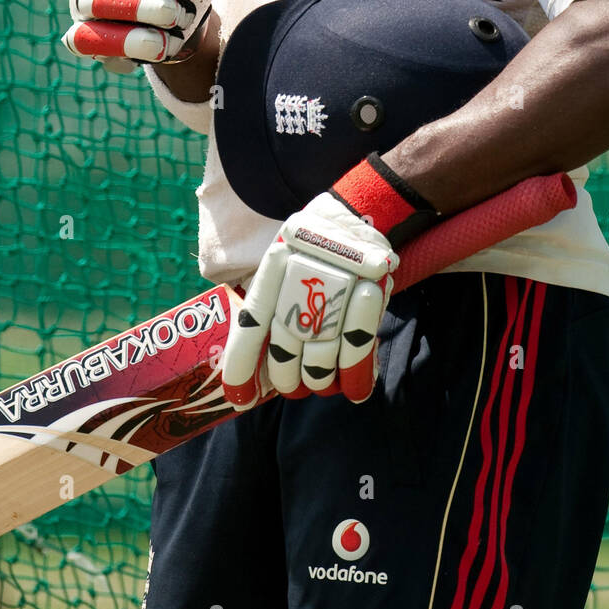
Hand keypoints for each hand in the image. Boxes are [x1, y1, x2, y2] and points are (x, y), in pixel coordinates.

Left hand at [221, 153, 438, 409]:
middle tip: (291, 386)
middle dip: (287, 378)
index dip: (242, 366)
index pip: (252, 325)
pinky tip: (355, 390)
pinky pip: (357, 348)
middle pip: (286, 350)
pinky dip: (356, 375)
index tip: (239, 399)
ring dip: (319, 379)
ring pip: (320, 356)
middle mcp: (301, 279)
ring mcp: (337, 287)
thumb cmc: (312, 243)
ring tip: (321, 382)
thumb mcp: (280, 259)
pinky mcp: (369, 292)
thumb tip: (252, 357)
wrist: (357, 209)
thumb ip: (268, 300)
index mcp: (274, 268)